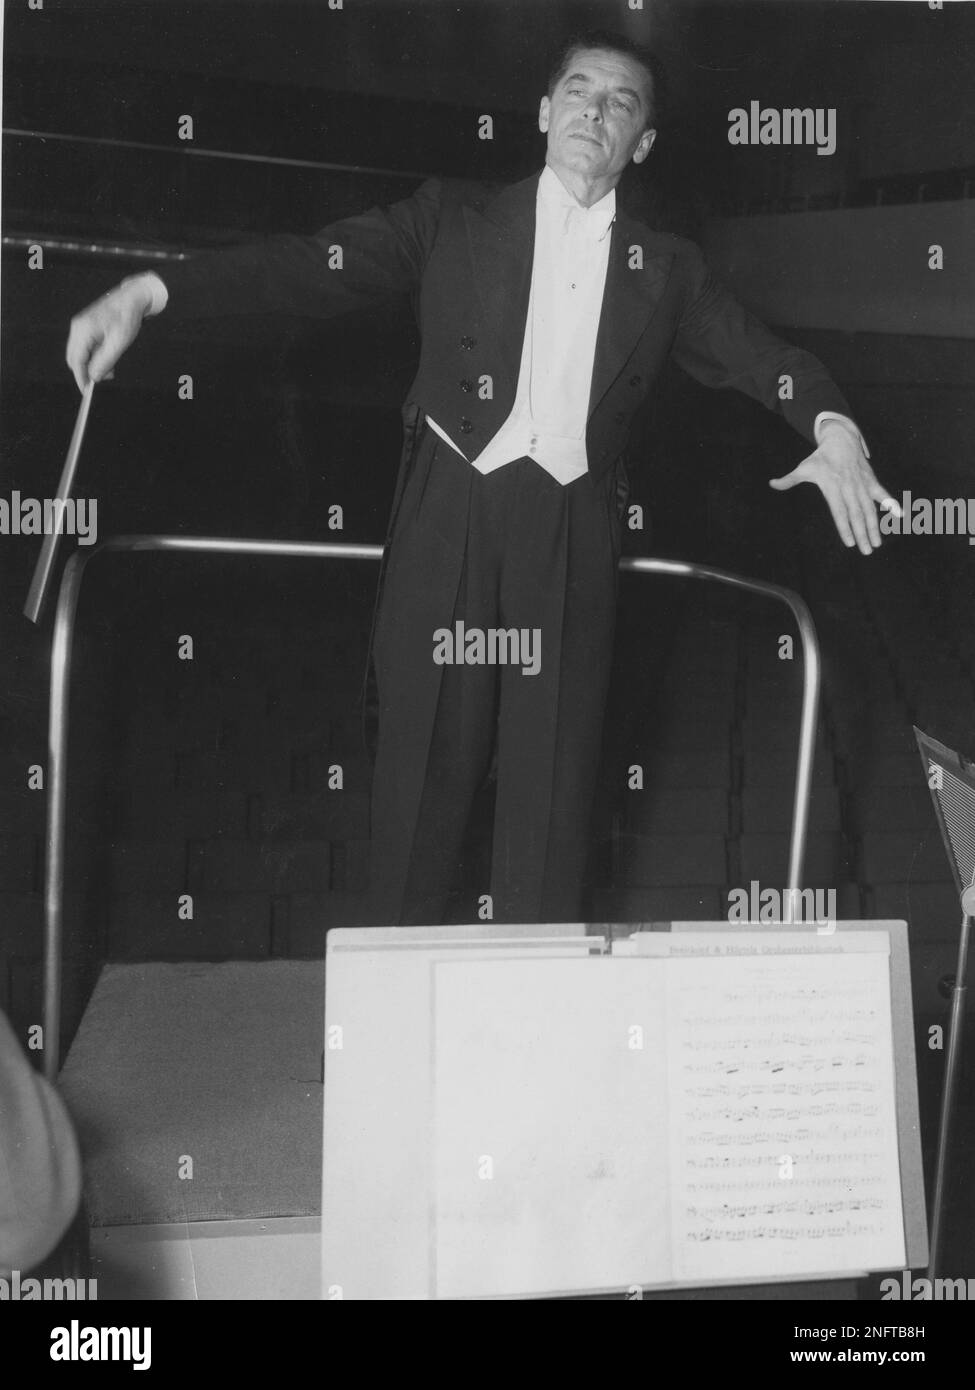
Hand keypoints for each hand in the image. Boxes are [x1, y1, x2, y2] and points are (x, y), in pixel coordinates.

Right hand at [65, 278, 153, 392]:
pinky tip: (109, 356)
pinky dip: (95, 356)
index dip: (81, 378)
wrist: (132, 297)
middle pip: (75, 359)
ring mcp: (81, 327)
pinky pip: (86, 347)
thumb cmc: (127, 316)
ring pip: (81, 354)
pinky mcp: (87, 327)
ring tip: (113, 366)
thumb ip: (105, 362)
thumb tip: (94, 377)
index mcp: (82, 330)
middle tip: (108, 376)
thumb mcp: (119, 343)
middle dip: (88, 371)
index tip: (87, 392)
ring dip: (93, 364)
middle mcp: (78, 328)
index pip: (76, 361)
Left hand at [769, 422, 896, 554]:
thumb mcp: (803, 468)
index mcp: (833, 487)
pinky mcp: (871, 480)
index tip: (850, 543)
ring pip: (870, 508)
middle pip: (857, 514)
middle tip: (867, 551)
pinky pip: (882, 494)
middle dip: (863, 534)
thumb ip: (788, 480)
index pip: (840, 512)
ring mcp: (862, 484)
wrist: (841, 438)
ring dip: (875, 526)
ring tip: (877, 543)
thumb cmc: (820, 458)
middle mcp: (849, 487)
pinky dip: (892, 503)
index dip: (845, 528)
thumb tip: (771, 484)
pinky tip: (899, 515)